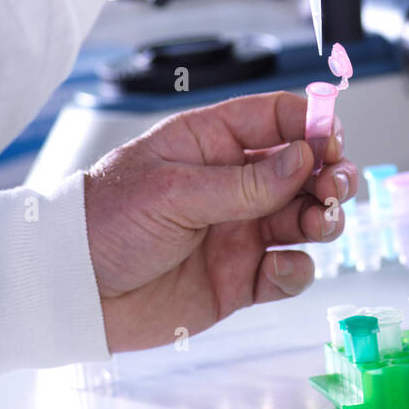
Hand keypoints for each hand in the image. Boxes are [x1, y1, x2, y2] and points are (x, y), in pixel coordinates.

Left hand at [83, 90, 357, 352]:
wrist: (73, 289)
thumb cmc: (105, 221)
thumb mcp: (171, 190)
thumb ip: (242, 182)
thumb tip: (302, 158)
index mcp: (210, 142)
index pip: (275, 119)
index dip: (310, 126)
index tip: (330, 141)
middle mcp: (231, 184)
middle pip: (302, 170)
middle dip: (329, 175)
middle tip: (335, 187)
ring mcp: (238, 231)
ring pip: (303, 219)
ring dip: (322, 219)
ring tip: (319, 223)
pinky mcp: (239, 279)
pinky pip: (287, 272)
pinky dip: (297, 270)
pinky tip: (283, 266)